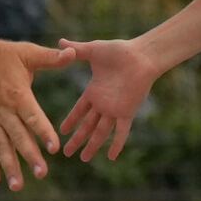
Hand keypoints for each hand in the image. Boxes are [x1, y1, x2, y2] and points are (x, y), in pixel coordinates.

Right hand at [0, 37, 74, 189]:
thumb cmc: (2, 54)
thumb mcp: (27, 53)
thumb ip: (51, 58)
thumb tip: (73, 52)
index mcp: (18, 94)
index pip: (33, 116)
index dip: (44, 132)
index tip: (55, 148)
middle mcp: (3, 110)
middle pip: (18, 136)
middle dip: (30, 156)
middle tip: (43, 173)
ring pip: (1, 146)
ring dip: (9, 166)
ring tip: (17, 186)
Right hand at [58, 37, 160, 161]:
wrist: (141, 55)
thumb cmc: (119, 51)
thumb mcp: (93, 50)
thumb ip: (76, 49)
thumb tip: (59, 41)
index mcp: (94, 92)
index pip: (79, 111)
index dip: (71, 121)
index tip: (61, 132)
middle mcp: (103, 103)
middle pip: (87, 126)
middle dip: (76, 140)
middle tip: (66, 153)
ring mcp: (115, 109)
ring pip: (100, 132)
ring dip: (92, 146)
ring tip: (83, 159)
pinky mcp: (127, 112)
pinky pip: (121, 131)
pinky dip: (117, 144)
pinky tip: (111, 157)